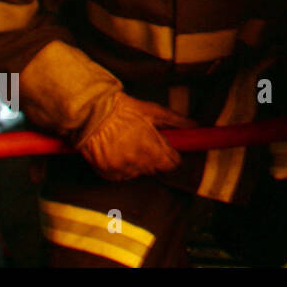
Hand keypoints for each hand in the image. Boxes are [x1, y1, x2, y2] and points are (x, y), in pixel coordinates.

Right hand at [76, 92, 193, 181]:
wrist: (91, 113)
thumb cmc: (123, 110)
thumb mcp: (154, 111)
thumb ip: (177, 121)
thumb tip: (196, 125)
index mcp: (153, 149)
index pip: (173, 164)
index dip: (173, 157)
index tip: (169, 151)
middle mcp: (139, 163)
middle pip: (156, 169)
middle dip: (155, 159)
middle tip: (145, 143)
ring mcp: (122, 170)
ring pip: (138, 173)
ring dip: (137, 163)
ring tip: (128, 144)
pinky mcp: (107, 174)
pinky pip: (121, 176)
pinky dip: (122, 167)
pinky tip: (117, 151)